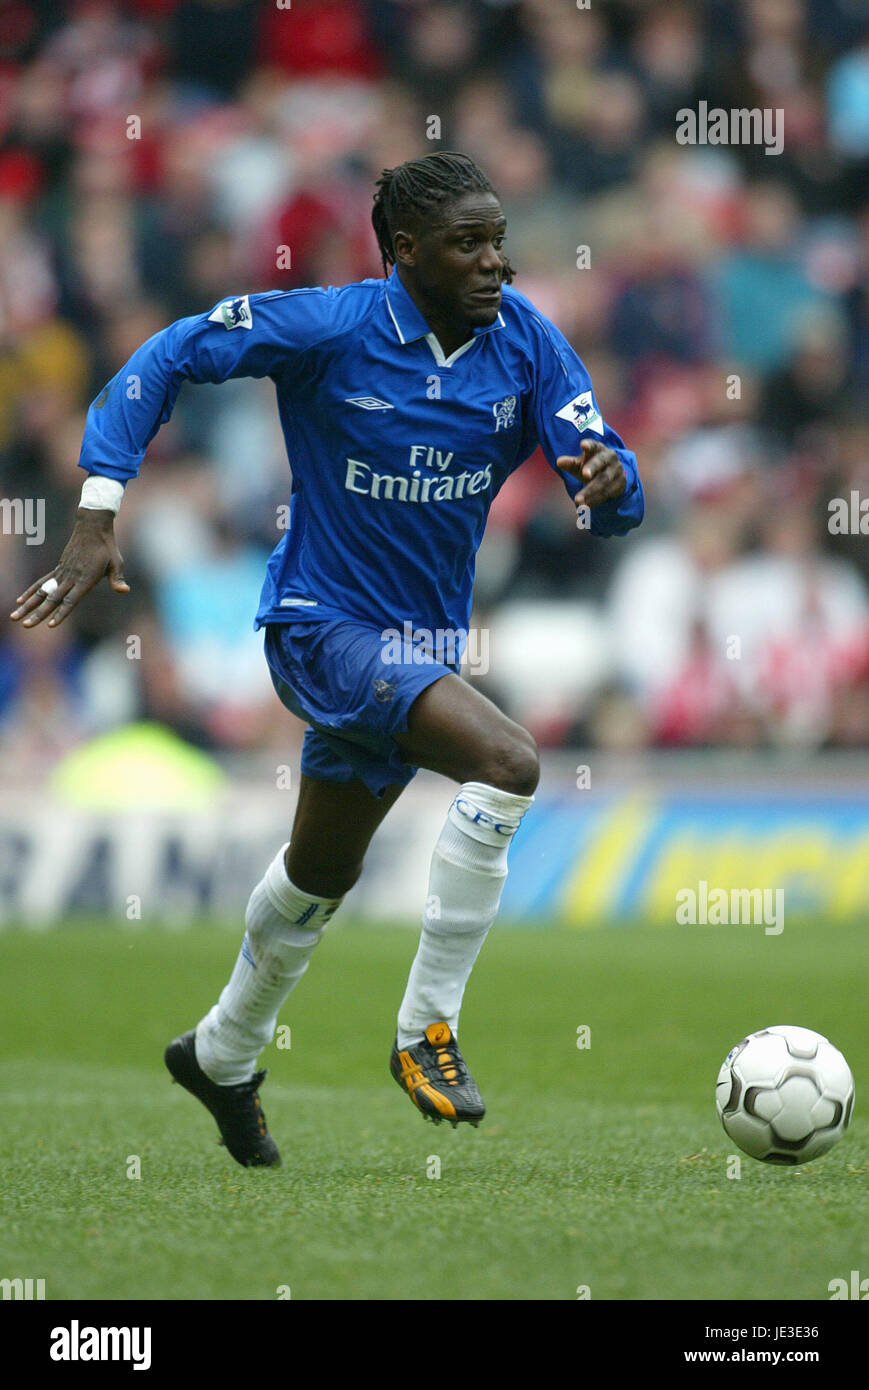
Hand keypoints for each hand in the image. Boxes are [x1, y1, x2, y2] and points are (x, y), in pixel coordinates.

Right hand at [9, 509, 129, 627]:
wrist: (92, 526)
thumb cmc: (107, 547)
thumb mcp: (116, 562)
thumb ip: (117, 578)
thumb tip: (125, 590)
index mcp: (85, 579)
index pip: (70, 600)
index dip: (61, 613)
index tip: (51, 625)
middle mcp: (71, 577)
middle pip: (52, 600)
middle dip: (38, 614)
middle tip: (25, 625)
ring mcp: (62, 573)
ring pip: (42, 593)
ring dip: (28, 606)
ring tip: (15, 617)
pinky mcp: (59, 569)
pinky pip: (41, 583)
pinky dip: (31, 592)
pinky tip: (20, 601)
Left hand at [557, 440, 625, 508]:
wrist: (612, 476)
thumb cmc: (591, 466)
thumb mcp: (580, 464)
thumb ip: (570, 463)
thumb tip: (559, 462)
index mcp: (598, 449)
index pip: (594, 445)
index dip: (589, 445)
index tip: (583, 445)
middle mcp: (610, 457)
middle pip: (600, 463)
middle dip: (592, 468)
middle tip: (584, 475)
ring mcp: (617, 470)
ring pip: (603, 481)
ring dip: (591, 491)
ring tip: (578, 501)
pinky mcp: (620, 483)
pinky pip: (607, 492)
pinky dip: (595, 500)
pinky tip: (586, 506)